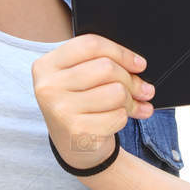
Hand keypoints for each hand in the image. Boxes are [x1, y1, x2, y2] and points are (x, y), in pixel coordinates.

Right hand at [32, 33, 154, 170]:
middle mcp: (49, 87)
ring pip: (116, 92)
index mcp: (47, 65)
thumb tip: (138, 67)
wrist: (71, 145)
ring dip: (129, 101)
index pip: (90, 44)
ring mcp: (61, 110)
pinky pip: (118, 116)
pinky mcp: (77, 131)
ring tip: (127, 106)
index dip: (121, 52)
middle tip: (141, 90)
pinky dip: (124, 118)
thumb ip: (106, 65)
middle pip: (106, 67)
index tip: (139, 64)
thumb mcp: (81, 77)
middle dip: (131, 79)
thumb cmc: (79, 103)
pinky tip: (114, 121)